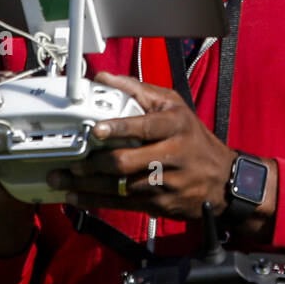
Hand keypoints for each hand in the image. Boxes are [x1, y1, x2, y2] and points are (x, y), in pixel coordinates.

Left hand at [46, 72, 276, 233]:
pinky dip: (97, 202)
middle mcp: (172, 154)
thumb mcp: (173, 106)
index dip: (120, 128)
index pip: (145, 126)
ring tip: (61, 180)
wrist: (223, 180)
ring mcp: (166, 183)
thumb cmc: (192, 137)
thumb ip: (137, 90)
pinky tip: (76, 197)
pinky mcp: (160, 205)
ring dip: (87, 185)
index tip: (96, 130)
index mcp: (175, 125)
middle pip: (127, 162)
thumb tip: (102, 78)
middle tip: (68, 162)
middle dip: (93, 164)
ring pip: (120, 187)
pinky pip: (123, 204)